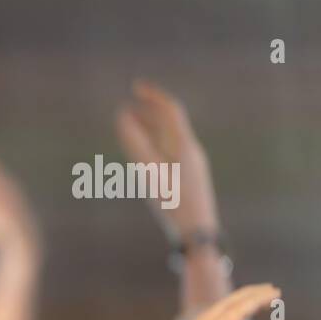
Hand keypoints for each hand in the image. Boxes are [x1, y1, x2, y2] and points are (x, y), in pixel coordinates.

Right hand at [115, 80, 216, 236]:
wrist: (198, 233)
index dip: (153, 96)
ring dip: (151, 128)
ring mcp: (191, 164)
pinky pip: (170, 152)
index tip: (136, 86)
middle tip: (129, 105)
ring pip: (170, 138)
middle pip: (170, 123)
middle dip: (150, 111)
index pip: (170, 110)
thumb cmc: (174, 204)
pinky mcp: (188, 177)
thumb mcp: (150, 173)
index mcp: (185, 146)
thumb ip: (136, 143)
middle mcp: (191, 151)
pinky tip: (145, 152)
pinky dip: (155, 144)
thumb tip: (122, 116)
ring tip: (133, 124)